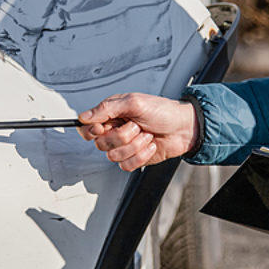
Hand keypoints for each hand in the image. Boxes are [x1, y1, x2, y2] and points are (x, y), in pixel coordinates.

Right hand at [77, 93, 199, 170]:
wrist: (184, 128)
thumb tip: (84, 116)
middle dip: (123, 136)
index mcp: (112, 115)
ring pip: (114, 156)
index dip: (91, 130)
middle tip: (136, 126)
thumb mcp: (134, 103)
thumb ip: (107, 109)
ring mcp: (125, 146)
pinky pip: (126, 165)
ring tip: (146, 134)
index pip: (87, 127)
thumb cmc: (163, 111)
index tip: (102, 127)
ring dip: (135, 145)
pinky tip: (150, 145)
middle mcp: (116, 131)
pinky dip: (141, 156)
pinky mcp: (134, 159)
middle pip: (101, 144)